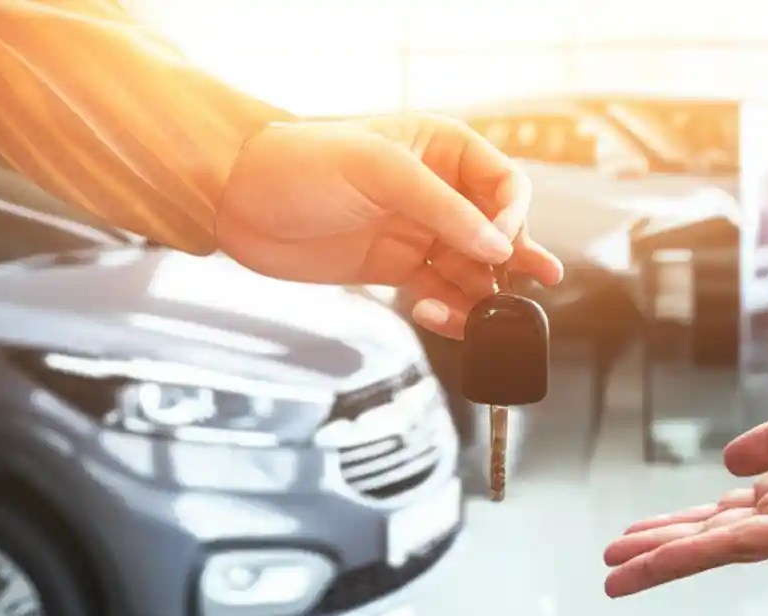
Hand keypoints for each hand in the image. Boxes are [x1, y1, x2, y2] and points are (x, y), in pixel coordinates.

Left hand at [215, 114, 563, 338]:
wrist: (239, 202)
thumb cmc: (304, 166)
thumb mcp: (380, 173)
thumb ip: (445, 211)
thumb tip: (500, 249)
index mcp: (443, 149)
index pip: (505, 184)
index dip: (512, 217)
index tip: (502, 247)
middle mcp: (439, 191)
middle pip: (497, 232)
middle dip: (510, 261)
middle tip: (528, 288)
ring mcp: (419, 232)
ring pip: (474, 269)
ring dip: (481, 294)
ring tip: (475, 312)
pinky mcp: (397, 268)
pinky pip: (443, 292)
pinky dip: (450, 310)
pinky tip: (439, 313)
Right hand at [604, 383, 767, 597]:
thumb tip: (727, 460)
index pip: (713, 517)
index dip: (670, 526)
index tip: (630, 537)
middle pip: (705, 540)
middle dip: (655, 555)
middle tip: (609, 570)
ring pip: (716, 548)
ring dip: (666, 561)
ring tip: (620, 576)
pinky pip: (751, 539)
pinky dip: (707, 549)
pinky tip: (673, 555)